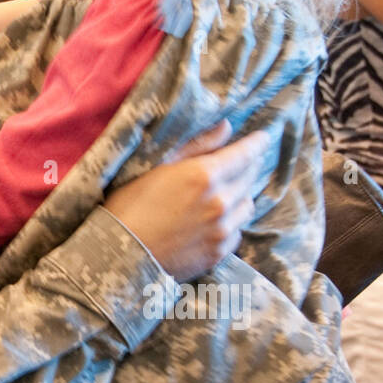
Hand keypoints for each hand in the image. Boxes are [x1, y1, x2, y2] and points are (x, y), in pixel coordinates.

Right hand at [102, 120, 266, 281]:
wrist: (120, 255)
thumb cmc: (130, 205)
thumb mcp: (158, 166)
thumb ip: (196, 145)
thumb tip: (226, 127)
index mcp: (204, 175)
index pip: (245, 153)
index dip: (257, 143)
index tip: (263, 137)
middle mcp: (220, 202)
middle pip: (249, 178)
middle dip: (247, 166)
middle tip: (237, 162)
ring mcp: (222, 230)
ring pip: (247, 205)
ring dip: (239, 195)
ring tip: (222, 193)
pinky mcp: (218, 253)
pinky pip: (237, 231)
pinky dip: (230, 222)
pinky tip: (212, 221)